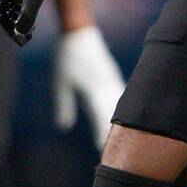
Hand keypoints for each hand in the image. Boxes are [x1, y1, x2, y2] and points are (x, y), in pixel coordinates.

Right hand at [0, 0, 71, 46]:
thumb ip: (28, 13)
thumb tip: (21, 32)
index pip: (0, 13)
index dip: (8, 28)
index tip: (18, 39)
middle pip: (5, 10)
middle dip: (14, 25)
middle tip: (25, 38)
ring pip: (13, 5)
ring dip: (19, 18)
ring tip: (30, 30)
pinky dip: (25, 9)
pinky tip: (34, 17)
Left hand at [53, 25, 125, 149]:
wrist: (80, 34)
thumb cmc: (67, 59)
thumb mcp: (60, 83)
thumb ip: (63, 105)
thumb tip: (63, 128)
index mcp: (93, 88)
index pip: (100, 116)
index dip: (103, 134)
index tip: (104, 150)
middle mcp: (107, 86)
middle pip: (115, 114)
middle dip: (116, 133)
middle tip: (116, 152)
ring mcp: (113, 82)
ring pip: (121, 107)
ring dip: (122, 123)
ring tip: (123, 141)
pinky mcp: (114, 79)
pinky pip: (122, 98)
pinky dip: (124, 111)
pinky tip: (126, 120)